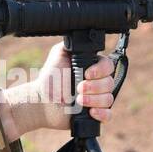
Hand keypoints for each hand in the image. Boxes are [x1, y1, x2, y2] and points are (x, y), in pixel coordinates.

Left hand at [0, 42, 116, 139]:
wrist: (42, 100)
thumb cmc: (50, 78)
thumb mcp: (58, 54)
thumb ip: (71, 44)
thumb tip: (81, 36)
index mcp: (93, 68)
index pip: (109, 66)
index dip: (100, 70)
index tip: (86, 73)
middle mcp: (97, 83)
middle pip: (110, 82)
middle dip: (94, 86)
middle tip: (78, 88)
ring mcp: (97, 99)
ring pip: (109, 99)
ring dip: (93, 100)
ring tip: (78, 100)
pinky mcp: (94, 115)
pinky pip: (108, 115)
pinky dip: (101, 113)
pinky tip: (90, 112)